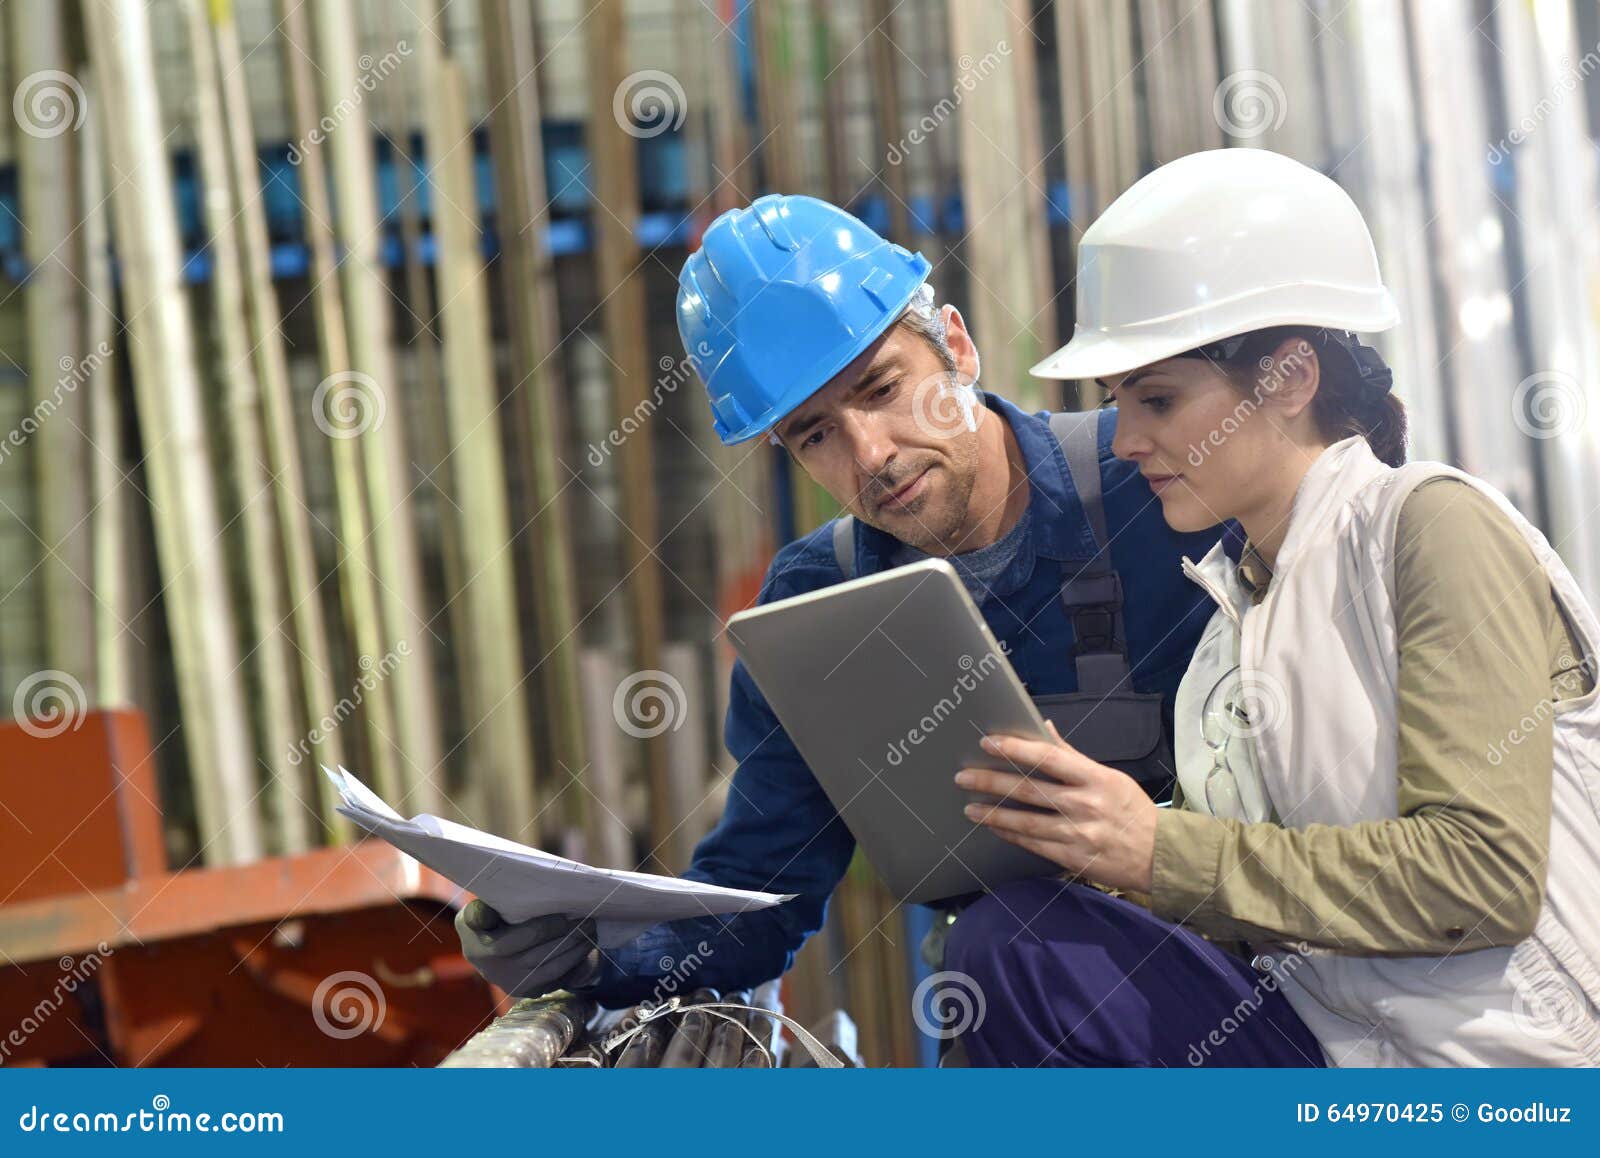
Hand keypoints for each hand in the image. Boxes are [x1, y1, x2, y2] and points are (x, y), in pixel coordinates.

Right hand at [455, 900, 600, 997]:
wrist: (482, 953)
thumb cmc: (483, 924)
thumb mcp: (473, 914)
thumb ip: (478, 912)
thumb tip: (484, 913)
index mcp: (483, 951)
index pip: (521, 939)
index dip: (546, 927)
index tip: (565, 915)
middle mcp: (498, 973)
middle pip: (540, 956)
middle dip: (568, 938)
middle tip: (588, 921)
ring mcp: (515, 986)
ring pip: (552, 970)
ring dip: (576, 952)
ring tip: (591, 933)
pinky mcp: (529, 992)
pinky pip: (556, 980)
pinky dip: (573, 964)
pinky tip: (585, 948)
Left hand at [955, 720, 1157, 893]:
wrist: (1160, 855)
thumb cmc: (1132, 811)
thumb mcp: (1109, 777)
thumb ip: (1072, 756)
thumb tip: (1044, 728)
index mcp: (1095, 778)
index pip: (1049, 757)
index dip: (1016, 748)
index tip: (988, 743)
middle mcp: (1085, 804)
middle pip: (1030, 790)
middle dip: (992, 782)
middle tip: (963, 777)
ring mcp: (1079, 834)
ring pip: (1027, 822)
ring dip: (994, 814)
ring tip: (969, 808)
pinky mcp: (1074, 858)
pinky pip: (1035, 845)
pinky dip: (1012, 835)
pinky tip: (994, 828)